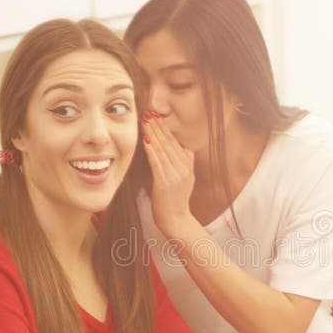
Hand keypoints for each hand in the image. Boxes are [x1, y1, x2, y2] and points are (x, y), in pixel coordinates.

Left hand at [141, 112, 196, 238]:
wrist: (176, 220)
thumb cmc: (175, 201)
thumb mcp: (186, 179)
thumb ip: (185, 162)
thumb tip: (182, 146)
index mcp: (188, 165)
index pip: (175, 142)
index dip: (165, 128)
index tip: (156, 116)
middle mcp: (183, 168)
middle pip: (169, 142)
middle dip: (158, 126)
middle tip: (148, 113)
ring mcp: (175, 175)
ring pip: (162, 150)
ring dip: (153, 134)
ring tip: (145, 122)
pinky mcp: (165, 182)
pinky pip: (157, 162)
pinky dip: (151, 150)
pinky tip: (146, 140)